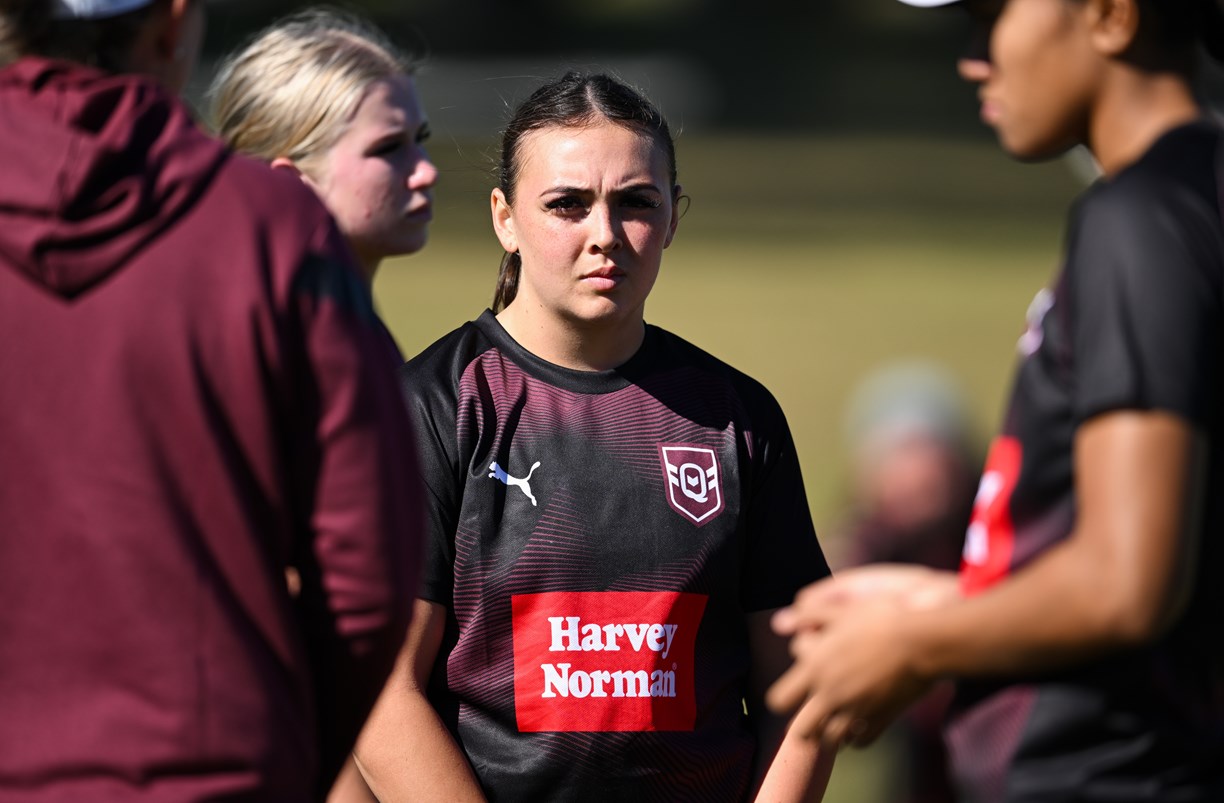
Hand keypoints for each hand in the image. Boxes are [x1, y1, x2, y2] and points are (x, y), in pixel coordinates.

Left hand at [765, 566, 958, 747]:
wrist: (923, 640)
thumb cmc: (881, 618)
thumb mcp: (841, 611)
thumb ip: (807, 616)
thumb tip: (778, 622)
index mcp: (815, 669)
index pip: (778, 700)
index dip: (783, 697)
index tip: (796, 688)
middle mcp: (831, 695)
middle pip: (801, 731)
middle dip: (805, 723)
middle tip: (816, 709)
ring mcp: (856, 712)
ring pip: (830, 741)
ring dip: (830, 732)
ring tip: (838, 716)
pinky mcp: (881, 721)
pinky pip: (860, 743)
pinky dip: (856, 737)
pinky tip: (860, 721)